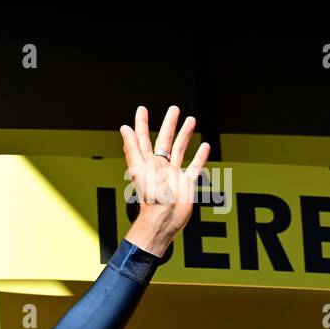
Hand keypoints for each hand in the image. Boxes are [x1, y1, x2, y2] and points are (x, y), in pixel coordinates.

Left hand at [119, 105, 209, 256]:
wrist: (164, 219)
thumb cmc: (151, 197)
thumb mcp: (140, 169)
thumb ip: (133, 148)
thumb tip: (124, 128)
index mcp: (146, 162)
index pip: (143, 138)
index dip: (141, 124)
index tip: (142, 109)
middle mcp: (159, 166)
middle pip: (164, 140)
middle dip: (169, 124)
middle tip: (174, 109)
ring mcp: (173, 174)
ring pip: (180, 150)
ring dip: (185, 135)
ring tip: (191, 120)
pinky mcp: (186, 183)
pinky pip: (194, 167)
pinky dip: (200, 156)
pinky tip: (205, 145)